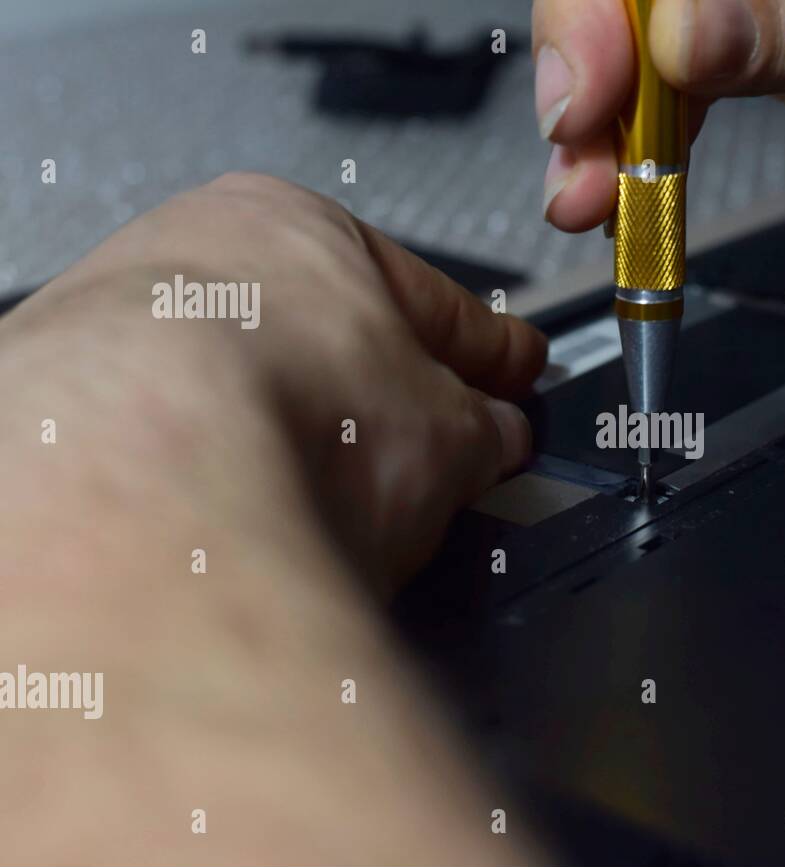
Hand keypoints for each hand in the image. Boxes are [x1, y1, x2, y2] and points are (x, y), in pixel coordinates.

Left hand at [2, 172, 546, 592]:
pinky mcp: (71, 421)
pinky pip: (185, 446)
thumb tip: (491, 440)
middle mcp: (191, 259)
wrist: (152, 487)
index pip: (424, 295)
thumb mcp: (448, 429)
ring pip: (246, 392)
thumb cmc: (283, 416)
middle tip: (440, 448)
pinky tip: (263, 520)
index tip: (511, 373)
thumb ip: (484, 428)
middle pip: (325, 338)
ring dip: (304, 440)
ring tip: (348, 505)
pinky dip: (232, 479)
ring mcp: (119, 336)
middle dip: (386, 394)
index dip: (484, 347)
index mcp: (294, 223)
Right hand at [533, 0, 784, 245]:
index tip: (600, 84)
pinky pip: (669, 85)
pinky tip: (618, 184)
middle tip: (582, 151)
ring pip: (635, 40)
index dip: (603, 7)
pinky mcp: (759, 40)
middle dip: (587, 68)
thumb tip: (683, 32)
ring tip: (590, 197)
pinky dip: (638, 142)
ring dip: (599, 123)